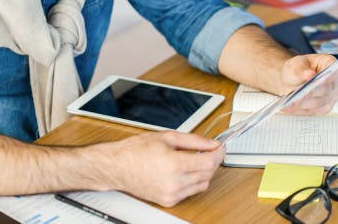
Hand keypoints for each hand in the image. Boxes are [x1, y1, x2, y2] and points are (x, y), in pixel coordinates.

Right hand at [106, 131, 224, 206]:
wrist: (117, 167)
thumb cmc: (136, 150)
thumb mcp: (167, 137)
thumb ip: (194, 140)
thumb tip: (212, 144)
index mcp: (173, 164)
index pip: (208, 163)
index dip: (218, 154)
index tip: (220, 147)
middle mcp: (173, 182)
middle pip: (208, 174)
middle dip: (212, 161)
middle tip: (209, 150)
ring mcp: (171, 194)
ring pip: (202, 184)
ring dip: (204, 172)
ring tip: (194, 159)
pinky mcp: (169, 201)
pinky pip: (191, 191)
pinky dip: (194, 181)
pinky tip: (185, 170)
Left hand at [278, 54, 337, 114]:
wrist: (291, 80)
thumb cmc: (296, 69)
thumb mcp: (295, 64)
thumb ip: (301, 68)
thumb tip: (309, 74)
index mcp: (332, 65)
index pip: (335, 72)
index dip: (328, 78)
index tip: (317, 81)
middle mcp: (335, 82)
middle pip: (326, 90)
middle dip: (311, 93)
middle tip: (299, 95)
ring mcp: (331, 97)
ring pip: (319, 103)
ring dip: (304, 104)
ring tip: (290, 102)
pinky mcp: (323, 108)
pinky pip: (313, 111)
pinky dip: (299, 109)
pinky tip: (288, 107)